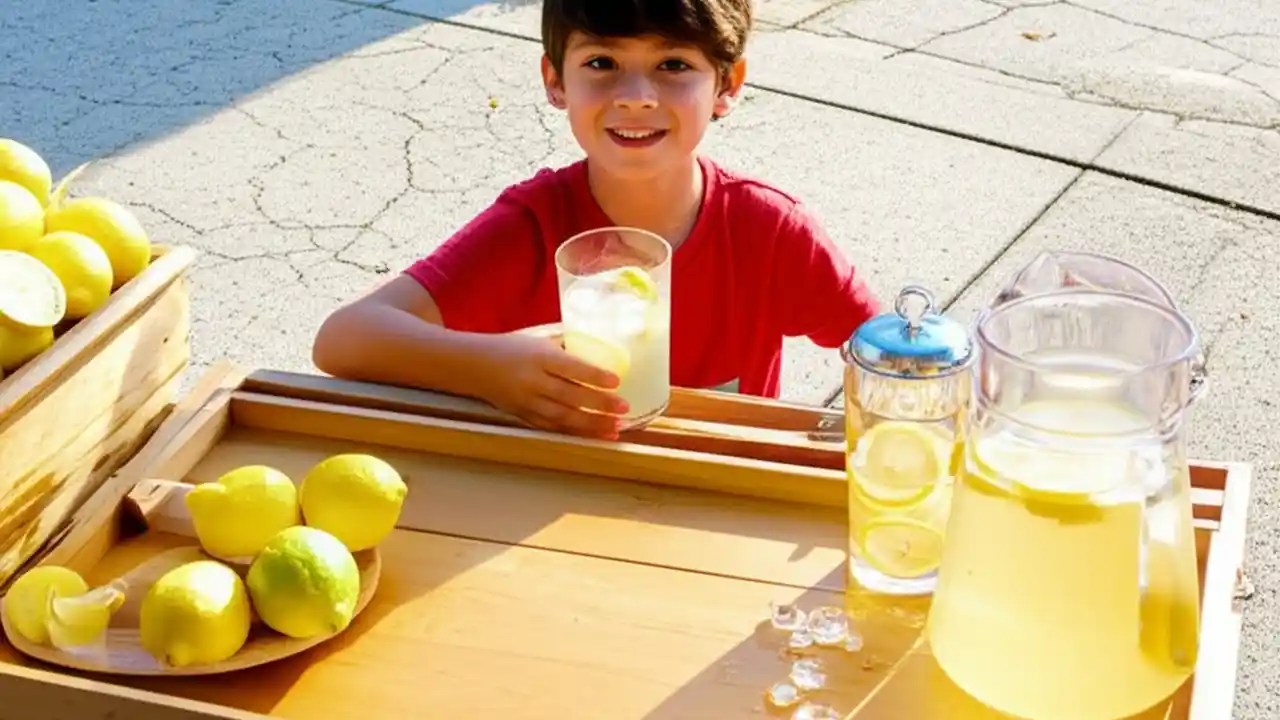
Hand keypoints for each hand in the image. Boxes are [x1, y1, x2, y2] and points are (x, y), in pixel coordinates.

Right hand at [477, 333, 629, 439]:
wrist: (473, 366)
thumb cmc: (510, 348)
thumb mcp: (537, 340)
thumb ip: (565, 348)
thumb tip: (599, 351)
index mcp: (539, 356)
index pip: (571, 367)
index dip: (594, 376)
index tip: (616, 381)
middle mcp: (533, 381)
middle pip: (570, 396)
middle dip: (599, 404)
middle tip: (624, 409)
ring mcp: (528, 402)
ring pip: (563, 417)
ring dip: (591, 425)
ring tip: (614, 429)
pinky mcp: (523, 416)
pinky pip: (552, 427)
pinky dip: (573, 432)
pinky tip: (593, 435)